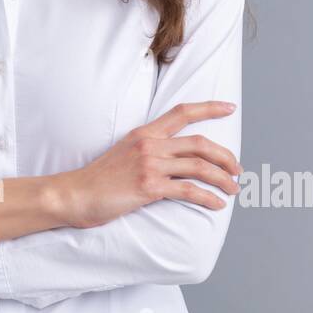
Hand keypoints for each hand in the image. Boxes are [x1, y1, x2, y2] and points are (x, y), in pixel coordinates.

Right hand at [56, 101, 240, 228]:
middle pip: (199, 142)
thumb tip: (172, 158)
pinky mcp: (149, 187)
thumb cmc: (98, 179)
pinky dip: (208, 198)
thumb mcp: (123, 152)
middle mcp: (149, 145)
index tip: (230, 108)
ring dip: (222, 178)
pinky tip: (217, 204)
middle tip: (237, 169)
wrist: (75, 194)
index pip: (182, 113)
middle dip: (225, 155)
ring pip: (199, 166)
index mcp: (144, 133)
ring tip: (233, 189)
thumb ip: (147, 149)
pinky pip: (188, 190)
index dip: (209, 108)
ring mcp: (150, 165)